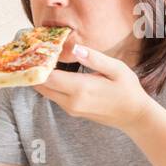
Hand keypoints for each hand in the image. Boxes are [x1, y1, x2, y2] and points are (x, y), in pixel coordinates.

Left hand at [34, 43, 151, 131]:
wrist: (134, 116)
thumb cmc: (128, 90)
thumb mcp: (116, 69)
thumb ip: (95, 59)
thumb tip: (75, 48)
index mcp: (81, 88)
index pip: (48, 77)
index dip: (39, 64)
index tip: (35, 51)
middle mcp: (71, 101)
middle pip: (42, 86)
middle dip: (35, 71)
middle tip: (31, 54)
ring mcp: (70, 108)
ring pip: (46, 92)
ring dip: (40, 78)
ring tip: (39, 60)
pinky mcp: (72, 111)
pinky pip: (53, 96)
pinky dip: (48, 85)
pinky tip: (50, 72)